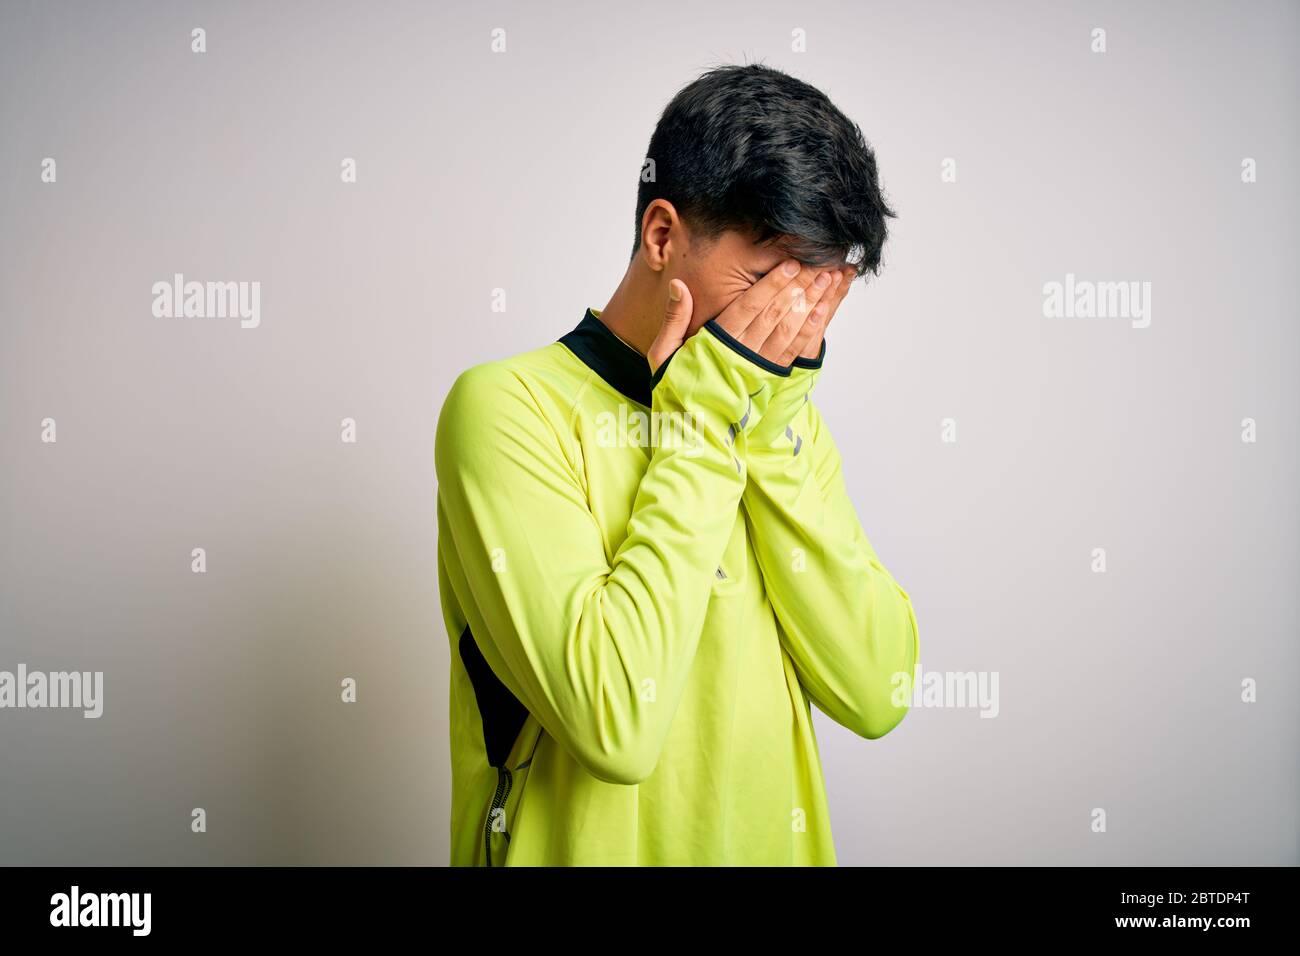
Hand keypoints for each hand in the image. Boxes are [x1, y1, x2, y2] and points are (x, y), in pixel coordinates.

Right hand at [648, 260, 845, 373]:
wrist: (692, 431)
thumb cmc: (676, 389)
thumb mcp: (663, 353)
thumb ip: (674, 318)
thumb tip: (678, 284)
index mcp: (716, 342)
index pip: (750, 306)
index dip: (772, 284)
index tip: (789, 264)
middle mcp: (741, 353)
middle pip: (775, 313)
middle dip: (797, 287)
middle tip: (816, 264)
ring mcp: (758, 368)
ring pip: (788, 330)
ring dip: (808, 305)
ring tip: (824, 282)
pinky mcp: (769, 382)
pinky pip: (793, 353)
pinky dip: (808, 332)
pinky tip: (819, 314)